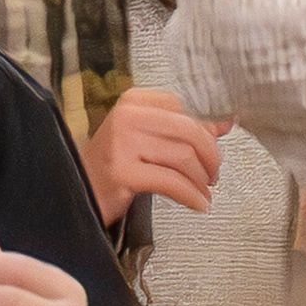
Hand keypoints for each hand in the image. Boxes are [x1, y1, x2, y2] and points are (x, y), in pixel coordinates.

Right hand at [83, 92, 234, 225]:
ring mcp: (122, 143)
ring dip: (200, 180)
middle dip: (210, 157)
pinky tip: (198, 204)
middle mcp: (127, 116)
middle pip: (190, 131)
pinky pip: (172, 182)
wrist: (79, 190)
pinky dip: (191, 196)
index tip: (211, 152)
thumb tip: (226, 121)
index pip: (184, 108)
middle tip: (212, 176)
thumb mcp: (148, 138)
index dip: (205, 132)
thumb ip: (185, 129)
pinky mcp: (123, 172)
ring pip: (184, 157)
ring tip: (202, 191)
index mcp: (134, 101)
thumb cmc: (116, 164)